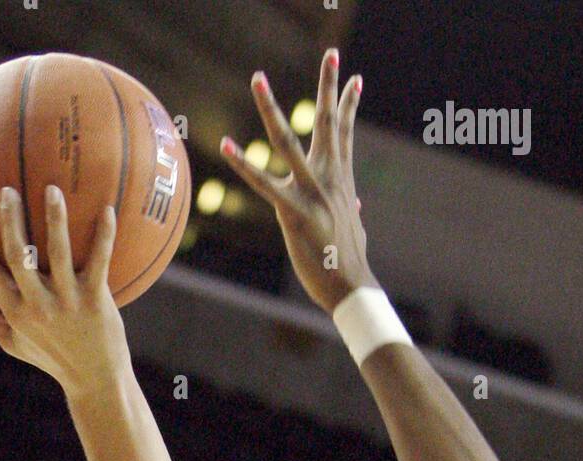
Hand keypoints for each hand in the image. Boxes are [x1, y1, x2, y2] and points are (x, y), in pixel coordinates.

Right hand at [0, 186, 131, 398]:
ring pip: (58, 252)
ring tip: (52, 189)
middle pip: (17, 255)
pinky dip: (104, 235)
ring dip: (54, 218)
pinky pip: (100, 261)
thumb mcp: (14, 345)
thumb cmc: (53, 359)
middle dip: (10, 219)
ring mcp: (67, 302)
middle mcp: (38, 306)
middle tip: (8, 189)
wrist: (95, 381)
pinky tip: (108, 209)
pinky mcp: (96, 301)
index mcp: (15, 313)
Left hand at [220, 50, 377, 313]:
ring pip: (288, 142)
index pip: (346, 133)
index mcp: (342, 181)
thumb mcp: (353, 231)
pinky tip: (226, 145)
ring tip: (259, 78)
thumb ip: (350, 212)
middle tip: (331, 52)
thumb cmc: (347, 263)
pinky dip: (243, 164)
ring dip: (270, 108)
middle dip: (329, 86)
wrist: (350, 287)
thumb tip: (356, 207)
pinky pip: (264, 183)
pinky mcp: (294, 212)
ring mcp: (312, 193)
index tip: (357, 79)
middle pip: (328, 123)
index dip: (350, 104)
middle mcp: (329, 179)